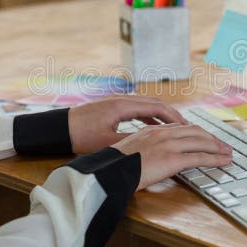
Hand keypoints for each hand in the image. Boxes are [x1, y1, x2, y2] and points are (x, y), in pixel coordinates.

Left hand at [67, 96, 187, 154]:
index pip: (156, 106)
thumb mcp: (108, 143)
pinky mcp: (112, 107)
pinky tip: (155, 127)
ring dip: (161, 115)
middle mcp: (122, 99)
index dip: (174, 117)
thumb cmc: (80, 136)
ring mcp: (117, 102)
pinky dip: (149, 116)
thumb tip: (152, 147)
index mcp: (122, 105)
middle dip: (172, 115)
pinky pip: (137, 109)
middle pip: (154, 103)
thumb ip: (131, 143)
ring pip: (146, 105)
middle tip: (187, 127)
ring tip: (175, 128)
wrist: (58, 128)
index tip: (187, 126)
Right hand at [112, 124, 232, 190]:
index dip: (197, 133)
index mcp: (151, 130)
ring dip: (218, 147)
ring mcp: (169, 145)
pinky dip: (215, 159)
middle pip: (195, 131)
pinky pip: (200, 157)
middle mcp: (162, 133)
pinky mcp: (173, 159)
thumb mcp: (130, 150)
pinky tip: (224, 161)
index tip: (206, 138)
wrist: (109, 172)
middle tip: (223, 145)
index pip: (181, 127)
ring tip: (228, 153)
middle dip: (212, 138)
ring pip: (202, 142)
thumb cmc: (114, 166)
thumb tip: (151, 156)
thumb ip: (144, 148)